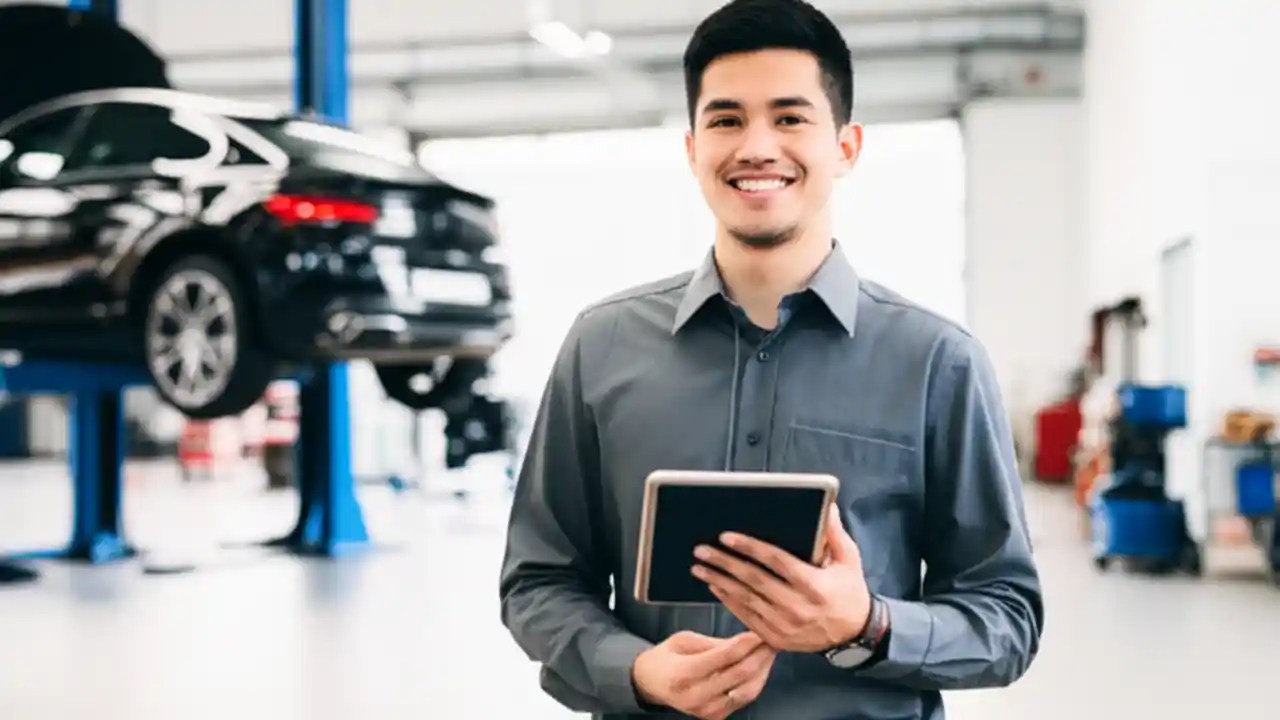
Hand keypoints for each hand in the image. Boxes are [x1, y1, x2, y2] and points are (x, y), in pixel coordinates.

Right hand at [631, 630, 775, 719]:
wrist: (650, 685)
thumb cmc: (667, 657)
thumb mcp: (684, 640)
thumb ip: (714, 643)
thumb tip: (746, 640)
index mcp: (685, 673)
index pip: (726, 656)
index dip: (748, 642)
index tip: (761, 630)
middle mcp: (697, 696)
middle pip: (740, 674)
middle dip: (760, 654)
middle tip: (773, 638)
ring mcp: (708, 711)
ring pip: (748, 690)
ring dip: (764, 669)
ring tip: (770, 651)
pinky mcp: (716, 717)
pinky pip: (744, 698)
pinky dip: (756, 681)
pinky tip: (761, 666)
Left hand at [692, 503, 871, 653]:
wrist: (854, 635)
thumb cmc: (849, 592)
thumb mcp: (849, 561)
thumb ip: (835, 534)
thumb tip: (829, 506)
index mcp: (814, 584)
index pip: (775, 561)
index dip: (750, 547)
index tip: (726, 536)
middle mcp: (797, 606)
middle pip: (753, 580)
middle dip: (724, 563)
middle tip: (702, 550)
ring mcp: (784, 625)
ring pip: (745, 599)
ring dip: (720, 581)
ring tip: (700, 567)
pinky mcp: (776, 638)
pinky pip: (746, 617)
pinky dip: (728, 601)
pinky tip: (715, 586)